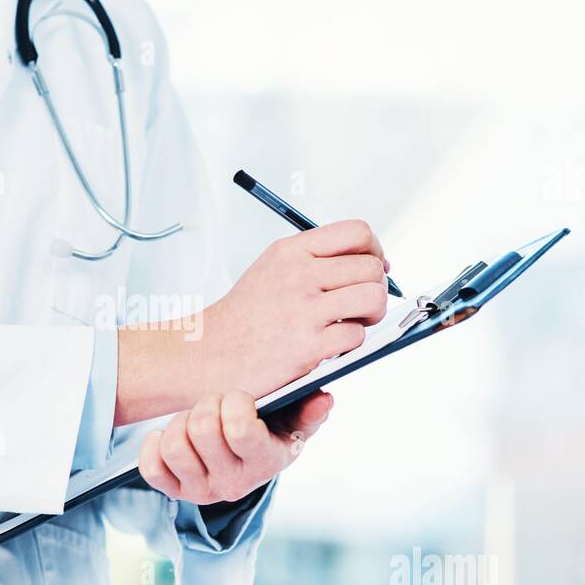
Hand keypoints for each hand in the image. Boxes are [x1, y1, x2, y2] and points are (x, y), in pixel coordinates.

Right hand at [115, 218, 386, 425]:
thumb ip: (315, 259)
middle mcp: (298, 275)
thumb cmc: (244, 315)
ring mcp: (303, 310)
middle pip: (371, 267)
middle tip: (360, 303)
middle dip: (376, 287)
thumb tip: (370, 260)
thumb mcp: (273, 268)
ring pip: (372, 298)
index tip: (373, 267)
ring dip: (371, 314)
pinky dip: (351, 343)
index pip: (357, 233)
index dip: (375, 251)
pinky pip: (356, 335)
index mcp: (291, 251)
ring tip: (353, 322)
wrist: (208, 352)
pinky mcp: (307, 346)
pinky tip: (332, 344)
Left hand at [139, 389, 332, 504]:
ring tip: (196, 420)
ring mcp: (202, 492)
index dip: (234, 402)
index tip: (239, 397)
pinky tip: (172, 436)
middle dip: (207, 404)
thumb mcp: (296, 423)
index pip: (240, 429)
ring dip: (181, 422)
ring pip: (173, 445)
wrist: (249, 462)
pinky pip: (151, 468)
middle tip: (216, 404)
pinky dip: (153, 444)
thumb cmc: (273, 432)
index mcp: (266, 464)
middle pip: (202, 429)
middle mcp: (233, 485)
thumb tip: (323, 399)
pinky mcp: (175, 492)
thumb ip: (310, 411)